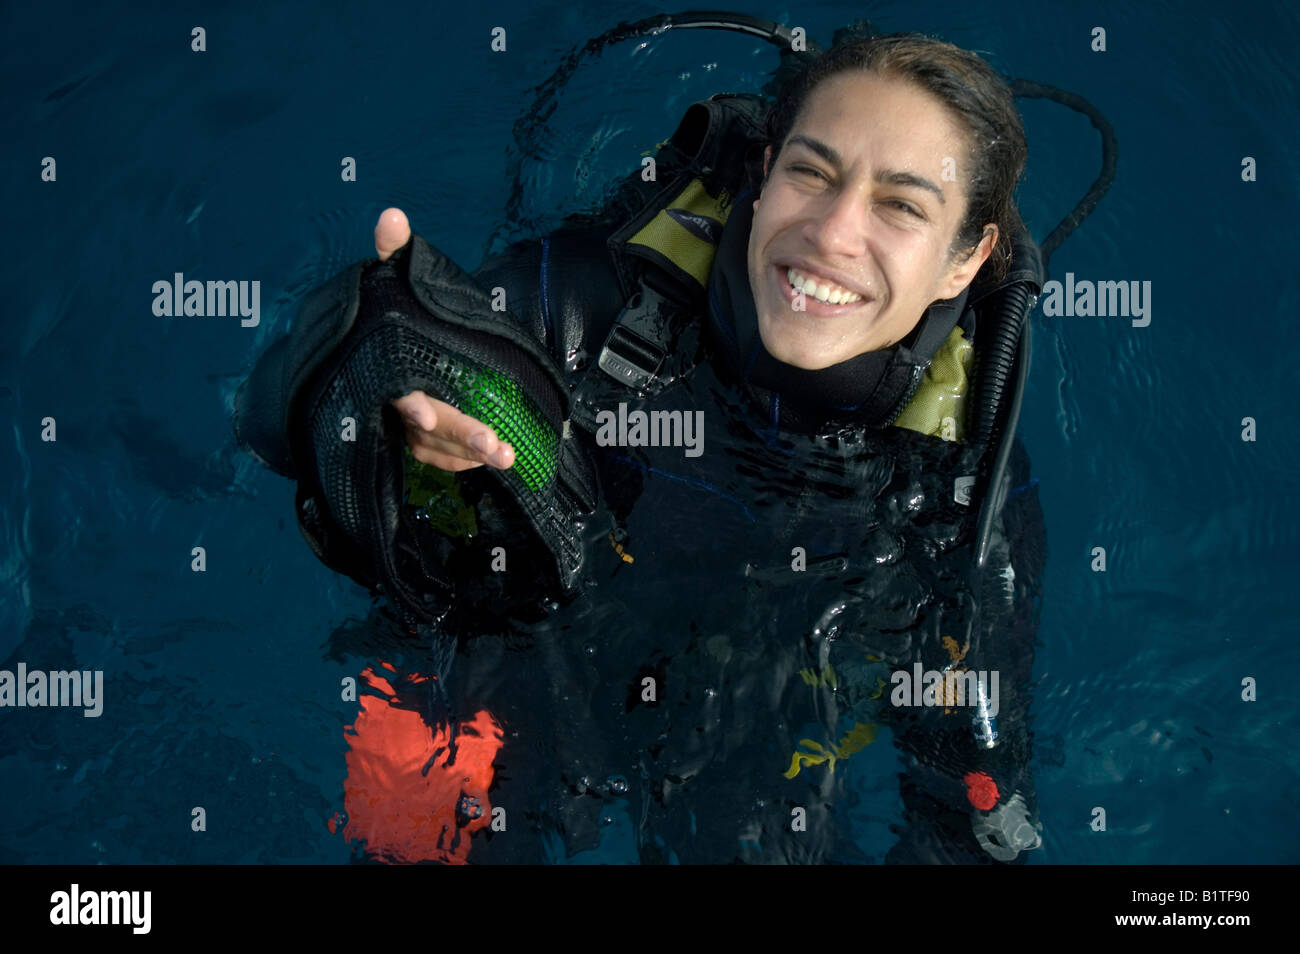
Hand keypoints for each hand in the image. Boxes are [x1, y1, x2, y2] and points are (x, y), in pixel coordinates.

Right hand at [375, 208, 514, 472]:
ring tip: (508, 456)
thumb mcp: (391, 278)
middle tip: (498, 447)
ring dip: (469, 454)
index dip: (408, 402)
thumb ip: (393, 251)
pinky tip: (486, 460)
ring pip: (432, 447)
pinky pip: (434, 457)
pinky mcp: (413, 436)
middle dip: (461, 435)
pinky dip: (459, 461)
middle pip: (424, 426)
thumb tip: (392, 214)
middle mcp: (392, 398)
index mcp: (388, 363)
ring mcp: (401, 422)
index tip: (424, 415)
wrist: (365, 346)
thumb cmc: (388, 311)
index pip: (395, 386)